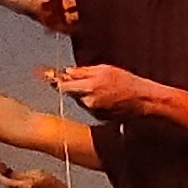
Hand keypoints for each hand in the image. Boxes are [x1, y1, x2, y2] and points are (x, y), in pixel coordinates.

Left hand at [45, 62, 163, 118]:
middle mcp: (89, 100)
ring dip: (82, 93)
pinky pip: (88, 106)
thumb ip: (84, 72)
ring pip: (79, 99)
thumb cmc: (128, 82)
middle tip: (72, 78)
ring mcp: (93, 110)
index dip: (54, 79)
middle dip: (69, 85)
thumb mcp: (106, 70)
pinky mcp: (98, 117)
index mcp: (91, 86)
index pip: (64, 84)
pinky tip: (106, 97)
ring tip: (101, 88)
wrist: (144, 102)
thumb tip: (67, 71)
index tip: (43, 76)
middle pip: (69, 92)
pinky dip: (91, 100)